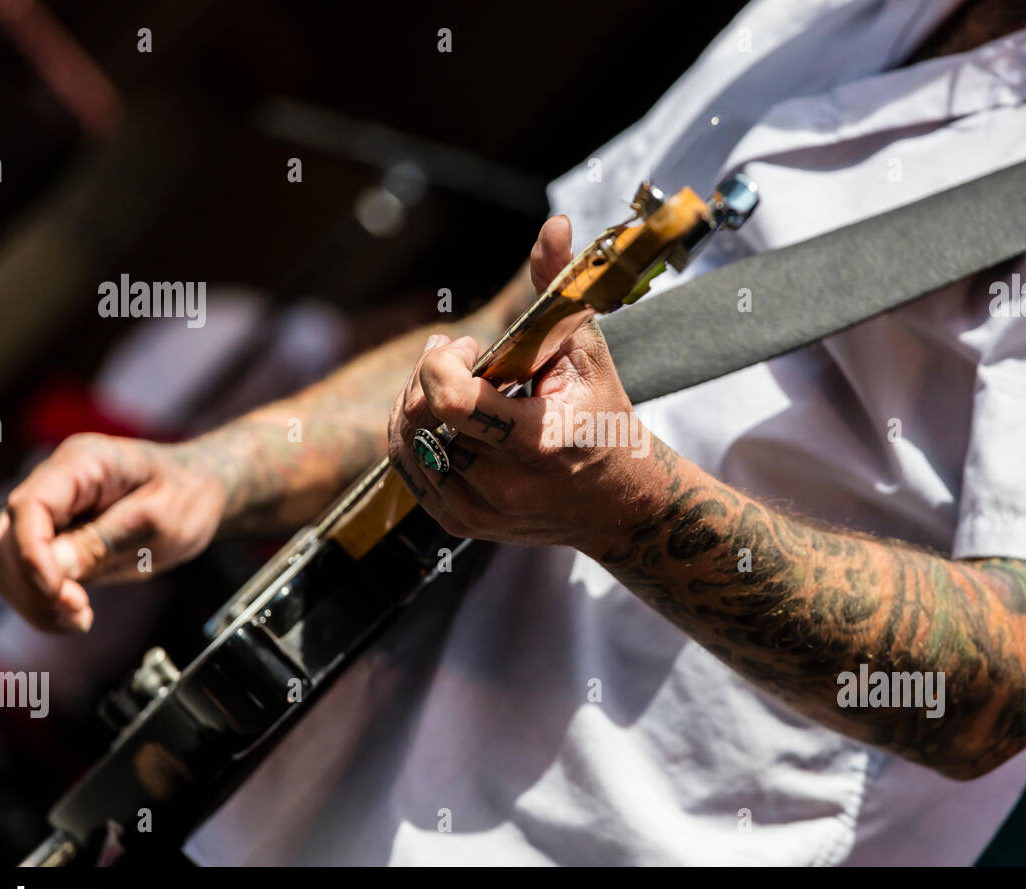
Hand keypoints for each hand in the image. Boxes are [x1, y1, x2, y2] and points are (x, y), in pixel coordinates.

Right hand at [0, 434, 226, 632]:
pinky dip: (42, 604)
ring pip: (8, 564)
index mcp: (82, 463)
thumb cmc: (188, 494)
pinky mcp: (53, 542)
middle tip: (78, 611)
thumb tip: (52, 570)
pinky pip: (27, 577)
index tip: (58, 591)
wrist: (201, 491)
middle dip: (34, 584)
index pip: (30, 506)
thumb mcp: (160, 520)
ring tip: (80, 618)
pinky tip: (75, 617)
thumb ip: (105, 541)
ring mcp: (51, 514)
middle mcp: (55, 485)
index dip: (32, 553)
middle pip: (8, 539)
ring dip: (34, 600)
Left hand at [386, 215, 660, 555]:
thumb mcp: (588, 350)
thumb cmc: (604, 417)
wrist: (619, 501)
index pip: (447, 398)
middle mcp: (503, 484)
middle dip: (429, 376)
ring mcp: (479, 511)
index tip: (470, 347)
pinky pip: (410, 470)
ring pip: (407, 444)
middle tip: (459, 357)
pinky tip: (444, 418)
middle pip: (421, 417)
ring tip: (451, 385)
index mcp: (537, 441)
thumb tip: (553, 226)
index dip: (442, 360)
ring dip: (417, 404)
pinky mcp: (462, 524)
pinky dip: (417, 436)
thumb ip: (557, 289)